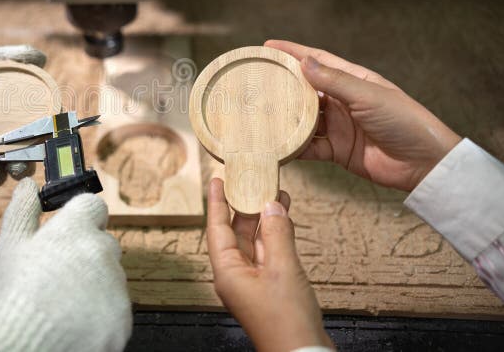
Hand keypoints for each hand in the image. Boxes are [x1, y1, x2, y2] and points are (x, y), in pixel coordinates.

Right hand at [0, 178, 131, 351]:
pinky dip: (100, 313)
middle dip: (85, 254)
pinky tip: (73, 321)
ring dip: (94, 284)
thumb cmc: (11, 298)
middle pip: (103, 243)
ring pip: (110, 277)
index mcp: (76, 229)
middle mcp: (103, 252)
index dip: (80, 218)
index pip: (94, 206)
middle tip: (56, 276)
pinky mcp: (123, 318)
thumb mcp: (10, 246)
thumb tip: (30, 186)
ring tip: (61, 303)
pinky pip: (115, 307)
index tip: (67, 232)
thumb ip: (24, 210)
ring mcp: (116, 286)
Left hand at [207, 178, 330, 351]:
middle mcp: (236, 276)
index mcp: (227, 272)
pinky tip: (285, 220)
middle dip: (246, 207)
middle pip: (236, 233)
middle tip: (253, 181)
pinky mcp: (270, 288)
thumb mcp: (283, 269)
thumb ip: (277, 234)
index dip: (217, 202)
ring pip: (256, 242)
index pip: (217, 228)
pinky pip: (269, 254)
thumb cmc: (287, 322)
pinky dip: (276, 236)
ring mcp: (253, 282)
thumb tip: (271, 206)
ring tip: (276, 194)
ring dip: (265, 219)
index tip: (217, 180)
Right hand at [265, 40, 461, 191]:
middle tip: (254, 82)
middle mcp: (343, 101)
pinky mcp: (337, 150)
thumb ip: (335, 81)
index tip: (268, 45)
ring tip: (258, 115)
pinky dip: (294, 147)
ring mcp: (338, 126)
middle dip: (281, 86)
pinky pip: (309, 147)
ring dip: (284, 118)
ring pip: (303, 119)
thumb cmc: (405, 121)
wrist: (424, 164)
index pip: (317, 60)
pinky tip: (277, 145)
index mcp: (353, 80)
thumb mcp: (368, 96)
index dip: (293, 52)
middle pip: (304, 90)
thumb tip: (304, 61)